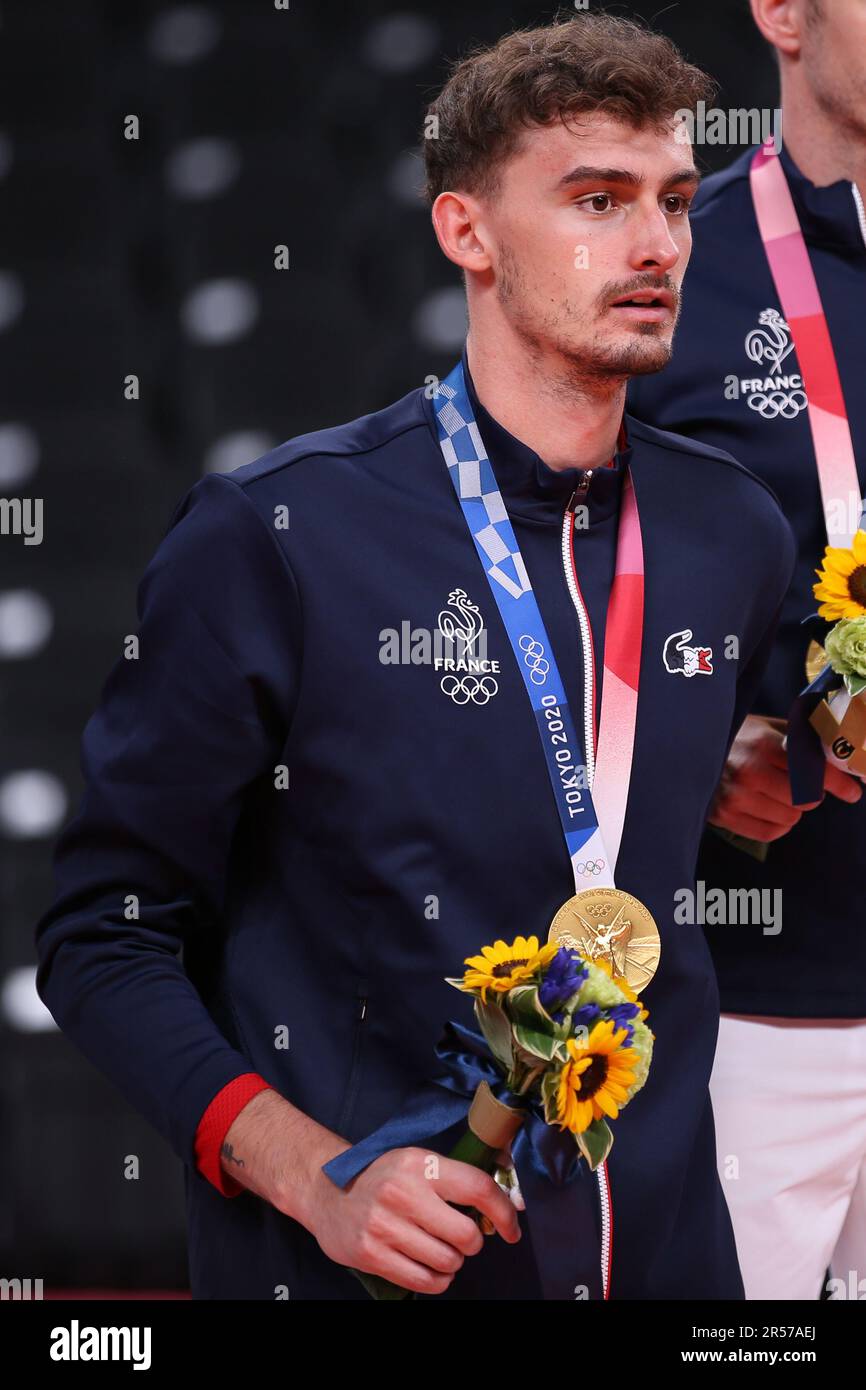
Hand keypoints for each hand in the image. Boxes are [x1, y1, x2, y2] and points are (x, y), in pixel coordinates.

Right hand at [307, 1145, 521, 1295]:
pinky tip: (428, 1266)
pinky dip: (436, 1280)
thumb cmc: (382, 1178)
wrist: (326, 1192)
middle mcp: (402, 1192)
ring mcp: (384, 1225)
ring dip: (452, 1262)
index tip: (511, 1228)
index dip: (503, 1211)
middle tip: (462, 1238)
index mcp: (419, 1164)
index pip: (476, 1187)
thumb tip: (508, 1198)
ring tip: (439, 1249)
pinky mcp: (371, 1254)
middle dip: (472, 1243)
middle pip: (465, 1234)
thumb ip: (456, 1177)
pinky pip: (424, 1281)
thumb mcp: (417, 1162)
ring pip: (447, 1262)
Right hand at [708, 713, 861, 841]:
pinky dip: (777, 825)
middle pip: (805, 800)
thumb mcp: (765, 726)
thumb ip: (799, 736)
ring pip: (790, 818)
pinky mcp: (723, 816)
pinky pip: (769, 833)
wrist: (685, 747)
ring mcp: (735, 796)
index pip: (814, 771)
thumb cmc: (734, 737)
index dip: (839, 783)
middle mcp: (750, 771)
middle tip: (802, 785)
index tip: (853, 792)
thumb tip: (838, 746)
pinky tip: (768, 809)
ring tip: (776, 793)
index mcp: (764, 744)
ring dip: (792, 809)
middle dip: (811, 794)